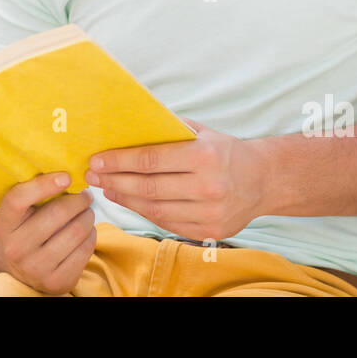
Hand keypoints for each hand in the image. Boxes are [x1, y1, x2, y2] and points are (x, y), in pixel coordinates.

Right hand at [0, 172, 96, 295]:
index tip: (67, 176)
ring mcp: (35, 267)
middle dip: (78, 200)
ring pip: (76, 231)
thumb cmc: (26, 227)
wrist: (22, 269)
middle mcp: (15, 247)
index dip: (44, 184)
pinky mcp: (57, 281)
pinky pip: (85, 250)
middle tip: (85, 195)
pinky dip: (91, 235)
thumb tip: (65, 165)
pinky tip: (85, 231)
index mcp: (3, 223)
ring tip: (87, 212)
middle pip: (57, 213)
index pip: (18, 198)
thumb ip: (34, 189)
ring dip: (88, 216)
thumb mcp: (20, 211)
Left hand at [85, 118, 267, 242]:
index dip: (120, 161)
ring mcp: (210, 212)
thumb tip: (128, 126)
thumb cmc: (225, 151)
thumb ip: (169, 130)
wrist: (263, 180)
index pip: (152, 160)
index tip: (97, 160)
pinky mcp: (210, 231)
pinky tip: (129, 201)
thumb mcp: (202, 133)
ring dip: (125, 199)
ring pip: (155, 208)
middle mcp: (209, 185)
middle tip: (93, 175)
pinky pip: (167, 222)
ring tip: (106, 188)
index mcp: (205, 156)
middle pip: (149, 186)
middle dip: (115, 181)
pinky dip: (144, 212)